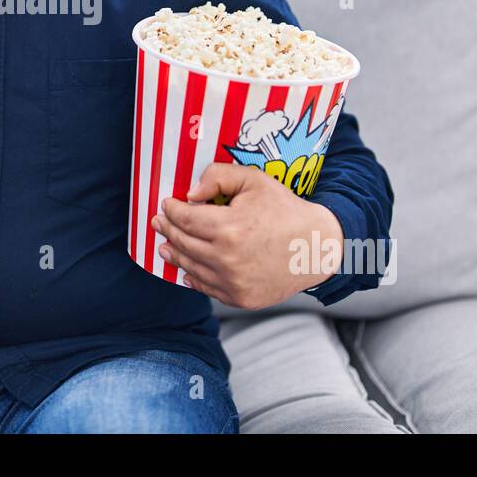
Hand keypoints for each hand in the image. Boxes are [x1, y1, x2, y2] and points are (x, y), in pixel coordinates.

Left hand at [151, 162, 343, 309]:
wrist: (318, 247)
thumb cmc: (286, 210)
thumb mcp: (255, 181)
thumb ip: (219, 177)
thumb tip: (190, 194)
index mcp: (229, 228)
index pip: (185, 219)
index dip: (171, 210)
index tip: (166, 204)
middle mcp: (227, 259)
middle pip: (183, 243)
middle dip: (167, 230)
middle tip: (158, 223)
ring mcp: (233, 283)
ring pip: (191, 267)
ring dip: (175, 254)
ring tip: (165, 247)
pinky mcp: (240, 299)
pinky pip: (207, 288)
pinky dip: (193, 278)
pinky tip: (187, 269)